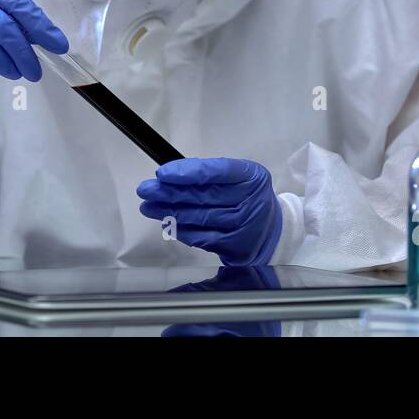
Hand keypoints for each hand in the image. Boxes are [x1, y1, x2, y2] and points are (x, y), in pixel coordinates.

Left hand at [137, 157, 281, 265]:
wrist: (272, 229)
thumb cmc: (247, 195)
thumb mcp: (240, 175)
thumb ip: (210, 173)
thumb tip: (170, 176)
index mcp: (251, 176)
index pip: (216, 171)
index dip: (187, 172)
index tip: (162, 173)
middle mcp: (250, 202)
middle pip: (203, 196)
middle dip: (169, 193)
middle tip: (146, 189)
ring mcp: (243, 227)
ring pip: (199, 218)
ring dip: (168, 212)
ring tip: (148, 205)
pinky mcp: (233, 247)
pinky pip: (200, 238)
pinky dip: (181, 229)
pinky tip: (166, 221)